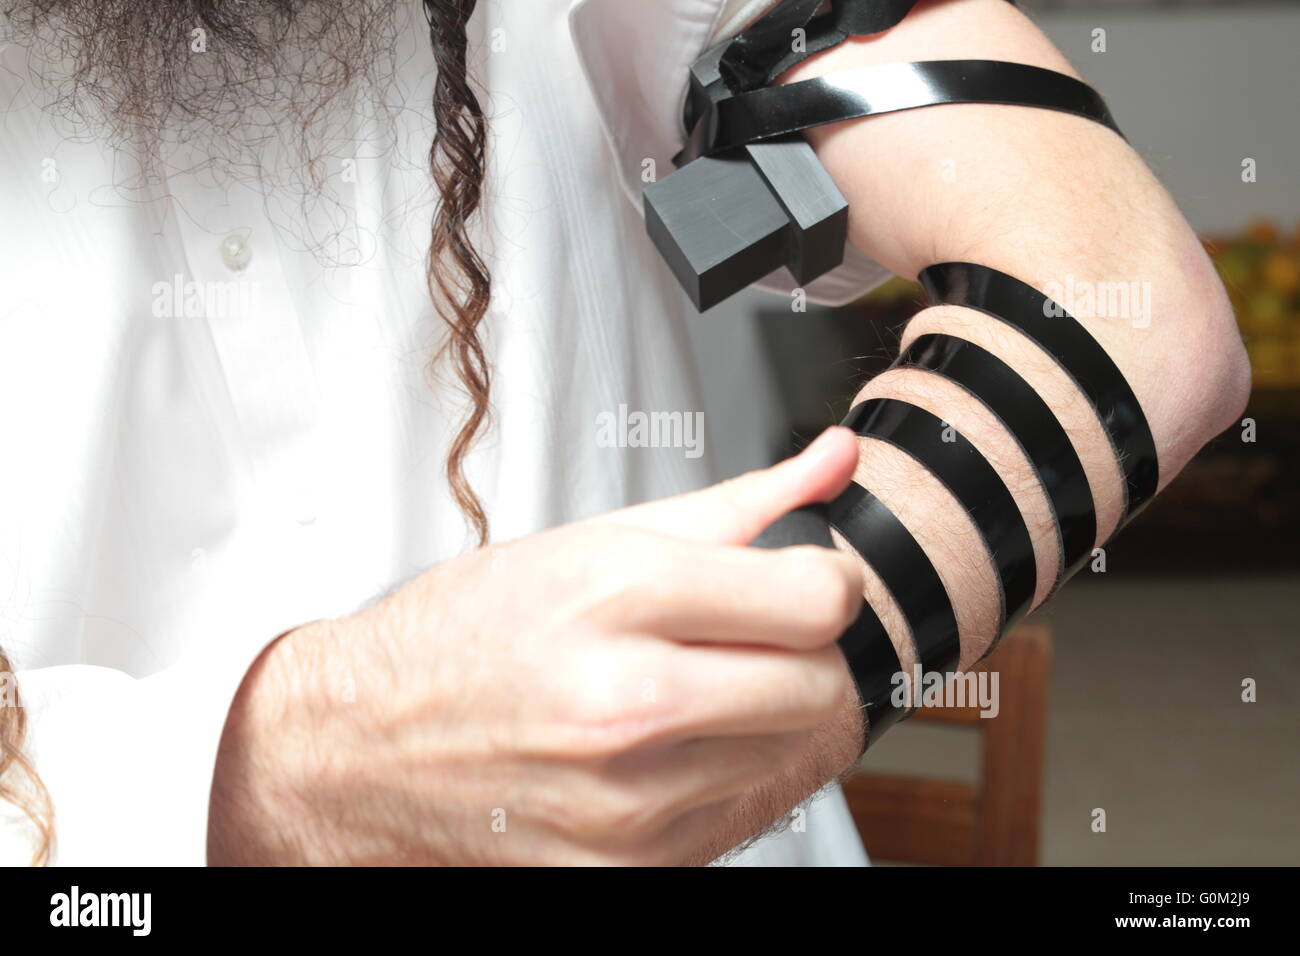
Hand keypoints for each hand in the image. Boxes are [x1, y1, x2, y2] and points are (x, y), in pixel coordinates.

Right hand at [208, 428, 866, 864]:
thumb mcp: (595, 540)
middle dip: (804, 656)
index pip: (817, 599)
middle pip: (822, 685)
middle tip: (750, 640)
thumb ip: (736, 504)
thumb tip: (835, 461)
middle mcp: (628, 704)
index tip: (795, 587)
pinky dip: (726, 777)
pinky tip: (668, 748)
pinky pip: (742, 816)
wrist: (365, 747)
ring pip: (792, 753)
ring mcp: (630, 801)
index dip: (822, 586)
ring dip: (765, 718)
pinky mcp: (630, 867)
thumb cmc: (471, 634)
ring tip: (691, 692)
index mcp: (620, 597)